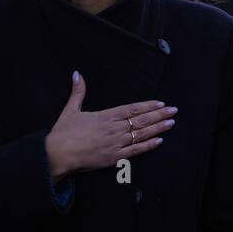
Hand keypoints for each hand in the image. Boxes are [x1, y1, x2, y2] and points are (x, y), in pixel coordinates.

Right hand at [45, 71, 175, 180]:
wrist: (58, 154)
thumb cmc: (64, 132)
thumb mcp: (71, 109)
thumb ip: (78, 91)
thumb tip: (77, 73)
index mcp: (106, 116)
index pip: (132, 109)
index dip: (148, 106)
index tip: (161, 103)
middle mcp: (114, 128)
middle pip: (141, 120)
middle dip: (159, 115)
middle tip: (174, 110)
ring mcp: (115, 143)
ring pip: (141, 134)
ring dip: (158, 128)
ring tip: (171, 123)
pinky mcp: (114, 157)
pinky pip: (135, 151)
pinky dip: (148, 146)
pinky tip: (159, 141)